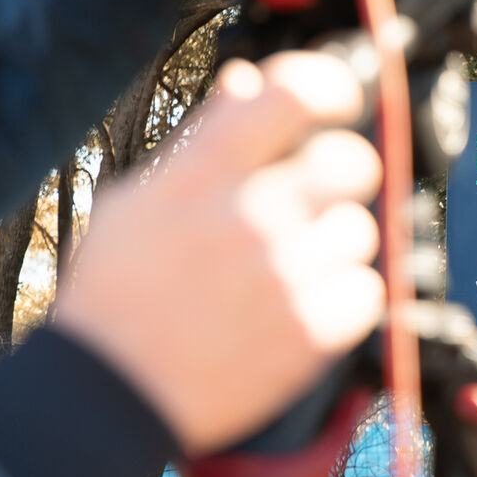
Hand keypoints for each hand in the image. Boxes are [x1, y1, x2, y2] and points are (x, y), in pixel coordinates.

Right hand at [55, 52, 384, 456]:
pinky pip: (369, 291)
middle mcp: (251, 217)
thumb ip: (205, 140)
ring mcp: (287, 275)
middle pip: (352, 163)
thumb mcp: (139, 199)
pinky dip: (346, 300)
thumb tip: (250, 83)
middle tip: (318, 202)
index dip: (331, 88)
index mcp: (203, 175)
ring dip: (337, 247)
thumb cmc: (116, 295)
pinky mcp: (313, 331)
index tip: (340, 101)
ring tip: (292, 271)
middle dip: (343, 178)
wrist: (108, 394)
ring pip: (363, 231)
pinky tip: (304, 308)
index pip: (293, 96)